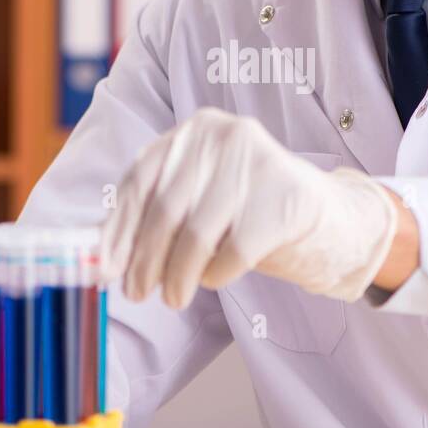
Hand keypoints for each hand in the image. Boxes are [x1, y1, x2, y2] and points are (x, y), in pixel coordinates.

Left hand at [100, 108, 398, 308]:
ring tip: (173, 298)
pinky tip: (216, 276)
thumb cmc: (247, 212)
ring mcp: (257, 162)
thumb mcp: (197, 199)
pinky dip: (216, 274)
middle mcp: (223, 134)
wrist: (327, 217)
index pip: (140, 181)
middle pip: (165, 209)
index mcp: (193, 130)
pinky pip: (233, 252)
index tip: (107, 270)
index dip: (119, 230)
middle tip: (137, 293)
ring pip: (196, 235)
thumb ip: (152, 217)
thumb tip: (100, 261)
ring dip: (177, 276)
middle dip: (145, 260)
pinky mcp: (285, 198)